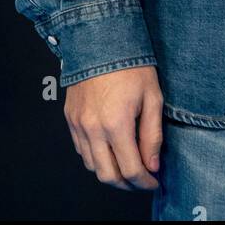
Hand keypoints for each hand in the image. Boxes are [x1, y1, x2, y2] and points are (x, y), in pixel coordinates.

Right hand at [64, 65, 163, 189]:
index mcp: (116, 123)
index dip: (145, 182)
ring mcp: (78, 124)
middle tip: (142, 180)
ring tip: (128, 166)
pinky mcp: (70, 118)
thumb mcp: (153, 97)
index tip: (154, 181)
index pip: (131, 169)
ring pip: (92, 166)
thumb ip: (152, 135)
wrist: (101, 39)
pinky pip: (81, 150)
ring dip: (111, 173)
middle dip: (127, 185)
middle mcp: (93, 128)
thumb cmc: (131, 65)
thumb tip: (153, 165)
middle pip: (108, 176)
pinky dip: (96, 158)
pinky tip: (110, 150)